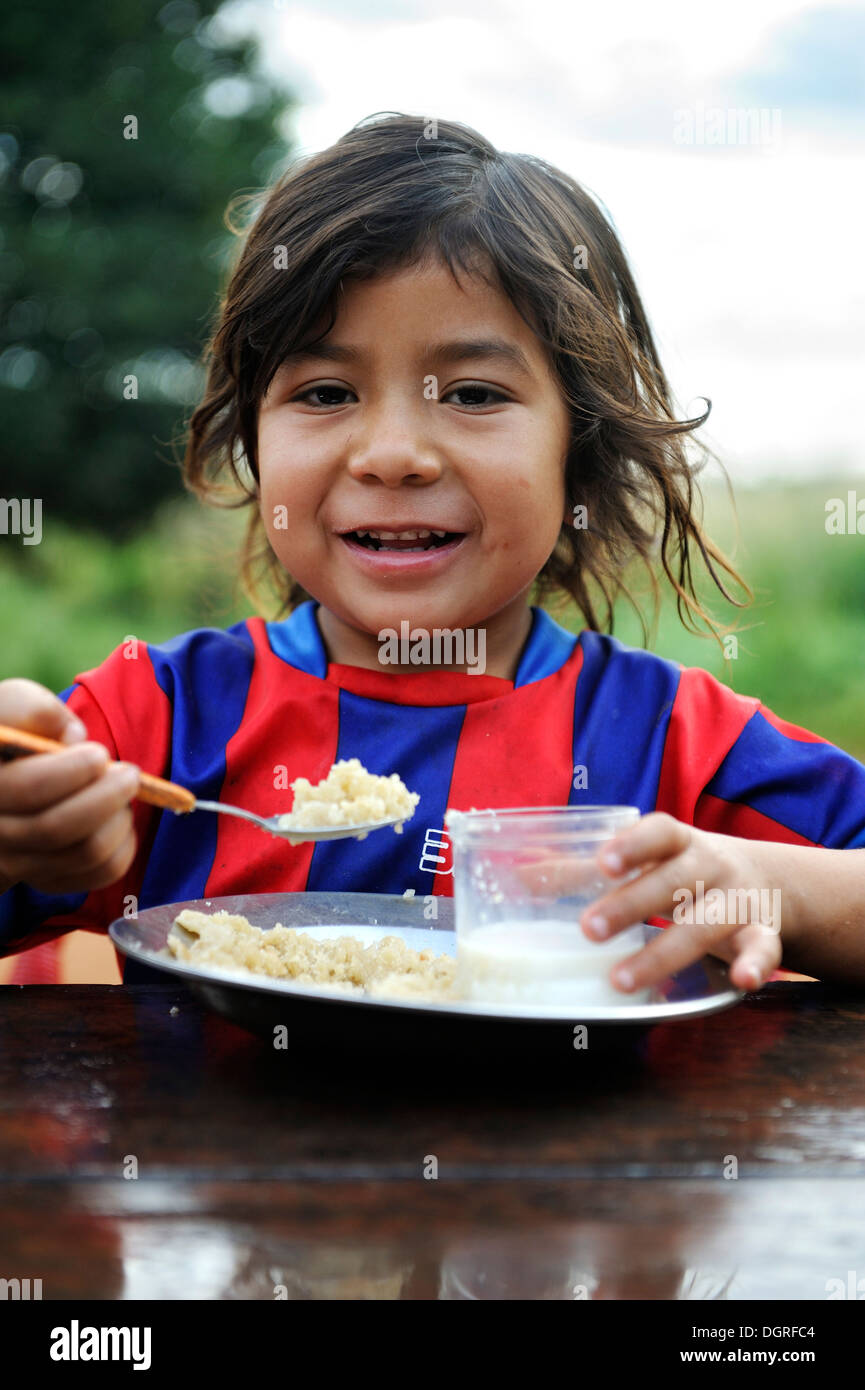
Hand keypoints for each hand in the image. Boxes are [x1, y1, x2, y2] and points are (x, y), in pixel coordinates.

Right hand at [0, 678, 139, 894]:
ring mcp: (15, 860)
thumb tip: (73, 740)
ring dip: (118, 820)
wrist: (8, 774)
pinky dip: (123, 847)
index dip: (73, 771)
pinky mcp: (44, 878)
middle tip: (130, 774)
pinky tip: (118, 819)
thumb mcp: (14, 705)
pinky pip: (96, 874)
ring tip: (122, 792)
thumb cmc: (15, 731)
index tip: (99, 754)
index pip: (28, 788)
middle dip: (107, 797)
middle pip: (55, 829)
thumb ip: (37, 710)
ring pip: (82, 853)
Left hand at [579, 813, 783, 993]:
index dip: (633, 845)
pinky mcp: (763, 933)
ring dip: (664, 952)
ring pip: (706, 923)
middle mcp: (712, 867)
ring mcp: (740, 900)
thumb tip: (519, 877)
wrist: (770, 880)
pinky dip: (757, 965)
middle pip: (674, 881)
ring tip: (621, 979)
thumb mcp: (648, 862)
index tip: (603, 863)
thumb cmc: (687, 870)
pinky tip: (743, 982)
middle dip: (632, 904)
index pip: (660, 833)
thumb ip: (588, 870)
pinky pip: (765, 949)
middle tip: (588, 929)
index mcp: (681, 842)